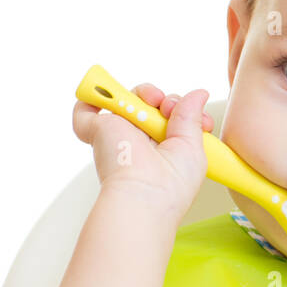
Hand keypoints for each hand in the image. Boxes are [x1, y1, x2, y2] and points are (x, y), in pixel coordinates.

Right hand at [73, 82, 215, 217]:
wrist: (141, 194)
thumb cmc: (170, 185)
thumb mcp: (193, 148)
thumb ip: (193, 119)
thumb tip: (199, 93)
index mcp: (164, 150)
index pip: (173, 121)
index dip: (186, 112)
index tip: (200, 119)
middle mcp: (141, 143)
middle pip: (151, 107)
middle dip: (166, 99)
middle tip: (170, 107)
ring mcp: (118, 135)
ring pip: (128, 101)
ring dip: (144, 92)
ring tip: (152, 101)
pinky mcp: (96, 130)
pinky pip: (86, 109)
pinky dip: (93, 94)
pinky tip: (114, 94)